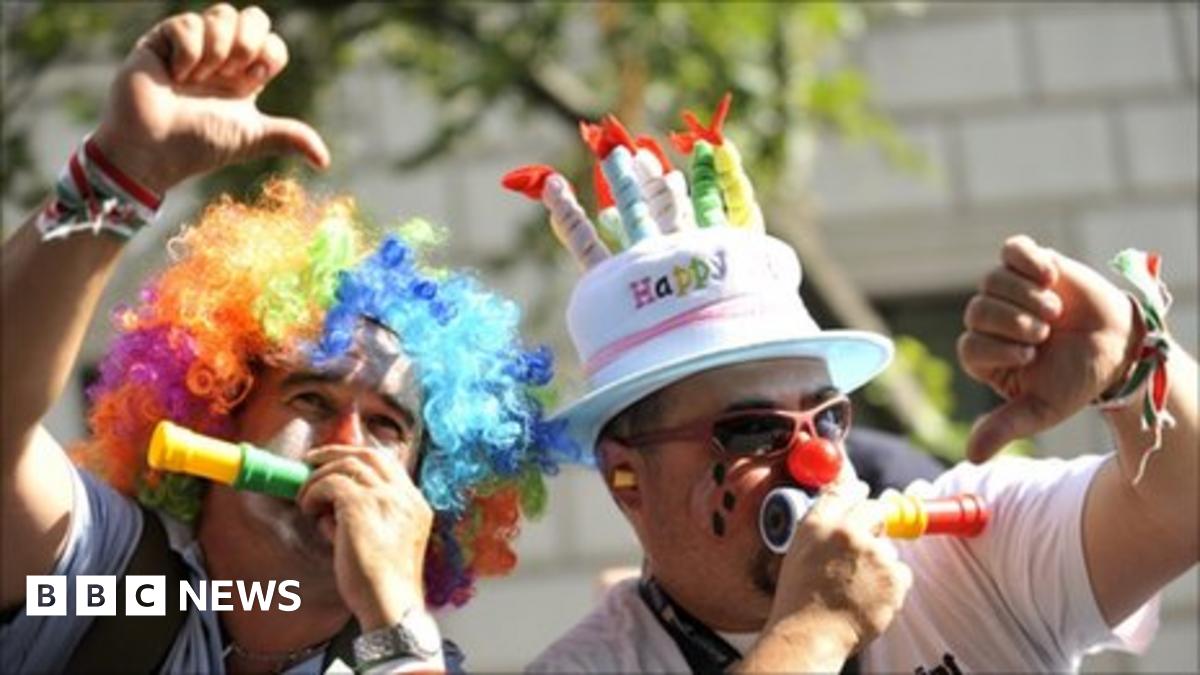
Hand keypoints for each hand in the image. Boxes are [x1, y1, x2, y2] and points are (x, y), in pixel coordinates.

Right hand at [91, 4, 329, 193]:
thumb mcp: (252, 138)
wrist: (153, 151)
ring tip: (197, 80)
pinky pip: (187, 23)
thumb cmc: (199, 146)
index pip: (272, 42)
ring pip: (222, 14)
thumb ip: (288, 138)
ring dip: (217, 50)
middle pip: (252, 16)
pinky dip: (188, 53)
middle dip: (248, 42)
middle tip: (232, 73)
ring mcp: (191, 47)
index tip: (252, 82)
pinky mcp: (160, 41)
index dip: (268, 55)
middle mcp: (220, 57)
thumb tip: (324, 160)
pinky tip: (175, 75)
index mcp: (243, 76)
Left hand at [296, 445, 432, 630]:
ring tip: (306, 499)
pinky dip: (313, 492)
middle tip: (312, 460)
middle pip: (369, 454)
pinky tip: (308, 510)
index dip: (359, 458)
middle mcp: (404, 495)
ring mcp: (384, 497)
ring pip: (346, 464)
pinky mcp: (360, 505)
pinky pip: (329, 482)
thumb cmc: (383, 584)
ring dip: (320, 477)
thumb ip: (370, 520)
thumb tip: (332, 510)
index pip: (388, 464)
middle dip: (337, 452)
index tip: (336, 464)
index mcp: (416, 505)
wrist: (390, 603)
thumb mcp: (387, 543)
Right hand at [764, 483, 911, 655]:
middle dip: (876, 519)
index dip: (856, 491)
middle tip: (868, 540)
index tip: (863, 492)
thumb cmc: (799, 600)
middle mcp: (846, 531)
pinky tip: (869, 595)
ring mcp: (874, 552)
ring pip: (888, 546)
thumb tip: (842, 516)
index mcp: (818, 523)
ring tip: (857, 584)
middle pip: (875, 508)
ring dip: (880, 560)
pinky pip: (900, 571)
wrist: (810, 634)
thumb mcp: (799, 552)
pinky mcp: (893, 575)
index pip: (843, 490)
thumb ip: (821, 528)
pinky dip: (891, 583)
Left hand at [958, 235, 1136, 460]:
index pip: (970, 345)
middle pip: (977, 310)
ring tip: (1053, 312)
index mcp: (986, 355)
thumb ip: (1005, 427)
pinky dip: (1027, 260)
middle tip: (1045, 334)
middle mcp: (990, 321)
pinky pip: (1013, 251)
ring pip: (993, 281)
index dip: (997, 347)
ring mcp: (1009, 291)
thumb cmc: (1075, 380)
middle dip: (1013, 322)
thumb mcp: (1042, 409)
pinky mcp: (1032, 265)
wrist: (1117, 348)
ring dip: (1025, 296)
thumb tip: (971, 457)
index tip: (1031, 356)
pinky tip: (1049, 276)